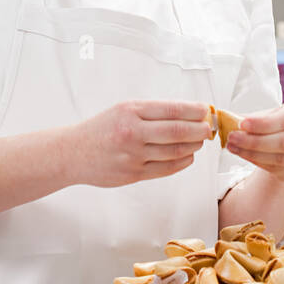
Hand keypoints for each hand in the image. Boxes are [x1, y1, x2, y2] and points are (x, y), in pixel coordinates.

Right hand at [70, 99, 211, 188]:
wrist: (74, 153)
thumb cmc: (101, 128)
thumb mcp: (123, 110)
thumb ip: (151, 112)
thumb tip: (187, 113)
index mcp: (131, 111)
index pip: (172, 110)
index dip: (194, 111)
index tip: (205, 110)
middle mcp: (133, 132)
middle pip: (177, 131)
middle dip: (199, 130)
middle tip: (209, 128)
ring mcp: (133, 155)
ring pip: (174, 151)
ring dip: (193, 146)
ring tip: (199, 141)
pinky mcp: (134, 173)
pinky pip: (166, 168)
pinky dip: (182, 161)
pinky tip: (188, 156)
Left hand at [225, 102, 283, 183]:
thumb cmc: (276, 124)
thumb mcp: (267, 115)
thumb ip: (251, 117)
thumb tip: (227, 119)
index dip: (263, 123)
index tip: (242, 124)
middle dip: (255, 141)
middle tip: (233, 137)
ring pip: (279, 158)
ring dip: (252, 153)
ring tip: (233, 147)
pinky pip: (275, 168)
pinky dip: (256, 161)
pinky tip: (242, 154)